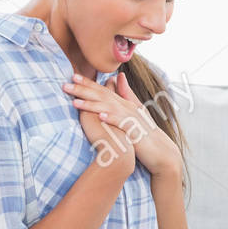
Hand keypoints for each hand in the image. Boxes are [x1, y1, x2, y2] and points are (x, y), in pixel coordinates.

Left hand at [63, 72, 180, 177]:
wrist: (160, 152)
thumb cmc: (145, 133)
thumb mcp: (136, 110)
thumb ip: (127, 93)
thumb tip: (118, 76)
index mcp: (124, 103)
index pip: (103, 89)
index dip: (88, 82)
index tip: (72, 76)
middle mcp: (127, 107)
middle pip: (103, 95)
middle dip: (84, 89)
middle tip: (67, 83)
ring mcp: (131, 118)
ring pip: (109, 107)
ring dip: (92, 104)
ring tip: (75, 101)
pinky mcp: (135, 131)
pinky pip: (122, 123)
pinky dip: (112, 119)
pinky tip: (101, 116)